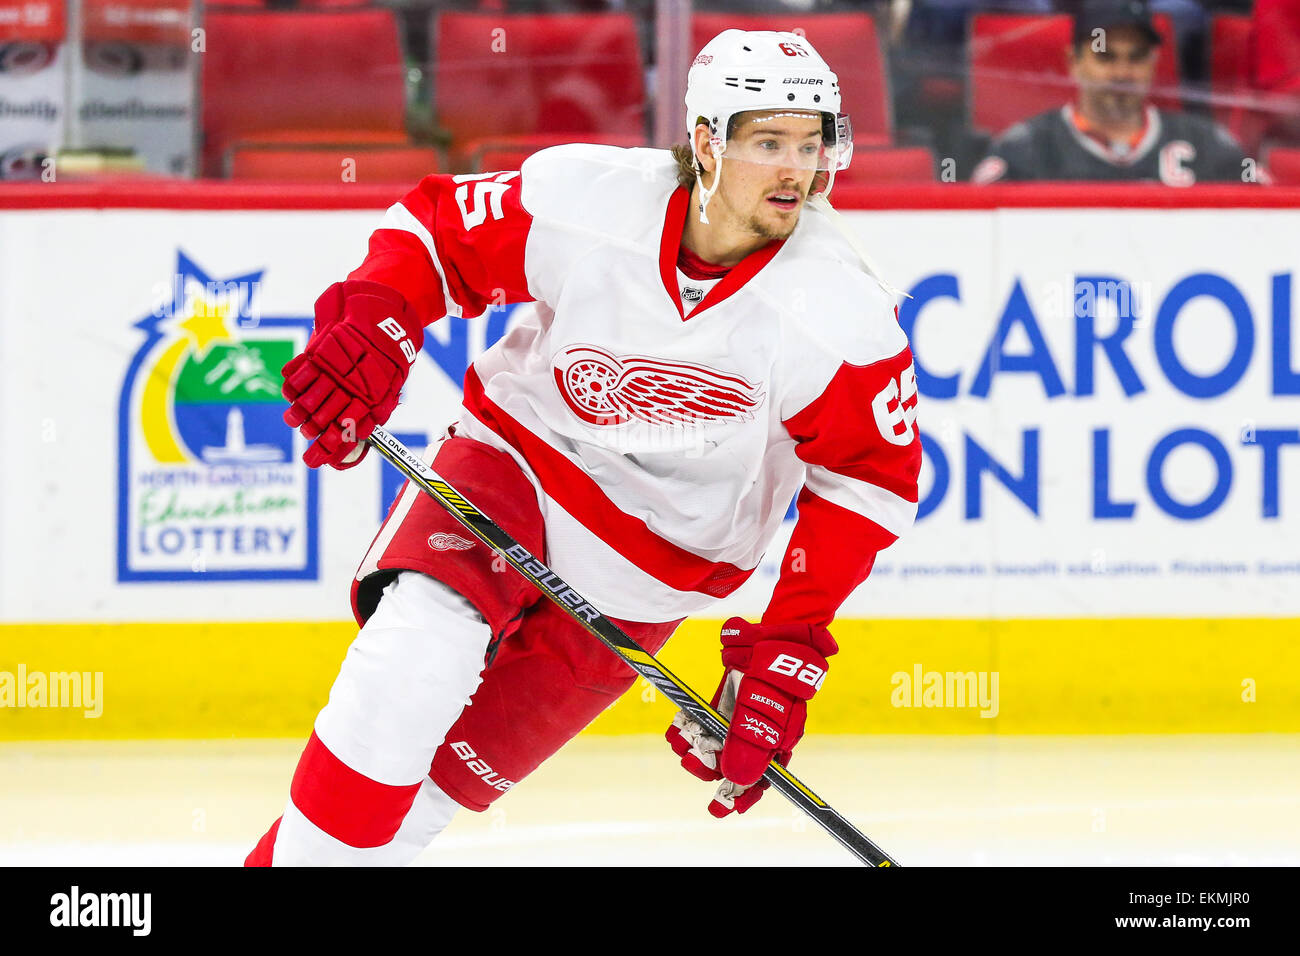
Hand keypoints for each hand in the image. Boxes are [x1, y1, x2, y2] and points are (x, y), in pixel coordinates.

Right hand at [282, 279, 422, 468]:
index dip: (328, 449)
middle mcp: (351, 388)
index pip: (346, 433)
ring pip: (308, 400)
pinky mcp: (320, 353)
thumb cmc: (387, 359)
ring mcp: (333, 371)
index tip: (314, 460)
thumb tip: (356, 437)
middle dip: (312, 432)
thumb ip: (373, 411)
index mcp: (371, 401)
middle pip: (324, 419)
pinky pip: (300, 375)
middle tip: (306, 434)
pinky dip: (292, 387)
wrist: (383, 319)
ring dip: (297, 414)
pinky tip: (291, 393)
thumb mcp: (389, 388)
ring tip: (294, 419)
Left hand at [665, 617, 836, 816]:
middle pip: (732, 763)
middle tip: (690, 763)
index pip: (760, 778)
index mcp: (778, 742)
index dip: (740, 795)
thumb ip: (749, 741)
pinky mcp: (723, 701)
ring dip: (695, 745)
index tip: (721, 809)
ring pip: (713, 743)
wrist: (777, 630)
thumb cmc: (779, 671)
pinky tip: (676, 728)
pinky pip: (702, 720)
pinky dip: (688, 726)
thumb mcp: (765, 707)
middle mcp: (758, 733)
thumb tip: (736, 779)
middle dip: (709, 766)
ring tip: (681, 745)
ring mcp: (740, 716)